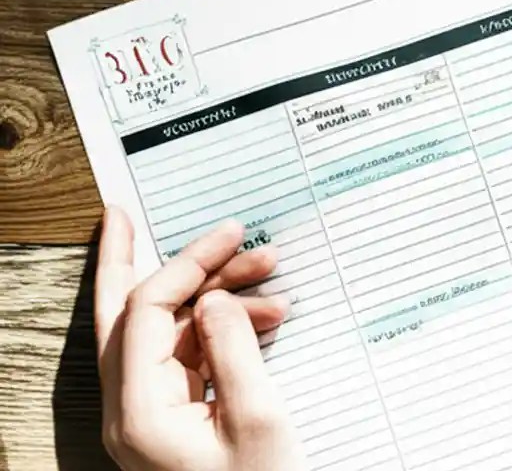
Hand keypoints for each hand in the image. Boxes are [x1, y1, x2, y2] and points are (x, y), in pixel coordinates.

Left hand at [94, 205, 303, 470]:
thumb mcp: (259, 421)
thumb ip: (233, 350)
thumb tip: (211, 298)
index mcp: (140, 412)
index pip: (145, 312)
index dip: (186, 264)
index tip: (230, 235)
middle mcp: (130, 411)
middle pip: (118, 317)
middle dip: (128, 261)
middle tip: (123, 213)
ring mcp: (148, 416)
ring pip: (162, 332)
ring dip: (209, 296)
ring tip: (270, 273)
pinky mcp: (172, 420)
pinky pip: (185, 357)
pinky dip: (218, 329)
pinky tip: (261, 316)